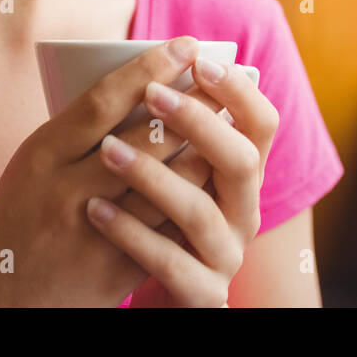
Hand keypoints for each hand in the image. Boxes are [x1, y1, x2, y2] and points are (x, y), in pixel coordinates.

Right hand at [0, 37, 223, 306]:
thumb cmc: (17, 220)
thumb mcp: (32, 166)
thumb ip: (77, 132)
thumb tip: (141, 87)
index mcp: (42, 154)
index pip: (105, 100)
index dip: (151, 69)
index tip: (184, 45)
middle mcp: (67, 190)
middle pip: (146, 137)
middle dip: (193, 102)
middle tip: (223, 75)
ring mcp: (93, 232)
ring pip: (168, 182)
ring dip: (206, 149)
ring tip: (231, 120)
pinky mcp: (115, 269)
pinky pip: (168, 226)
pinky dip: (196, 197)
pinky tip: (218, 176)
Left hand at [85, 58, 279, 306]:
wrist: (155, 296)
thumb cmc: (155, 220)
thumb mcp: (172, 175)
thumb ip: (169, 135)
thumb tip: (141, 71)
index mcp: (242, 176)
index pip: (261, 124)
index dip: (237, 90)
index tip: (199, 60)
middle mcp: (244, 213)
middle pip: (241, 161)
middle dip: (199, 122)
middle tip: (153, 94)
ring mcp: (226, 256)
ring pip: (199, 212)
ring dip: (153, 175)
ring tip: (106, 150)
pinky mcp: (202, 294)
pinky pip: (169, 263)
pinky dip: (130, 233)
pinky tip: (95, 210)